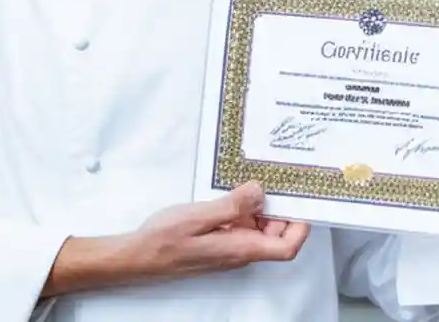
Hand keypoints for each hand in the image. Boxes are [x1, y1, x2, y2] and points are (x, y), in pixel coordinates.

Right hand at [131, 180, 309, 281]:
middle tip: (273, 181)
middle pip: (276, 237)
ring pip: (257, 231)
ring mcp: (228, 251)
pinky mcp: (217, 245)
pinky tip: (230, 195)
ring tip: (249, 183)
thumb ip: (231, 206)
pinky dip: (242, 212)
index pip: (286, 247)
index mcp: (240, 249)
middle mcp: (239, 253)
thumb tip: (259, 191)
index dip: (300, 227)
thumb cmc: (163, 240)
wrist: (137, 257)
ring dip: (258, 209)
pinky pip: (240, 229)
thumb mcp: (198, 215)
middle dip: (279, 210)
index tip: (300, 201)